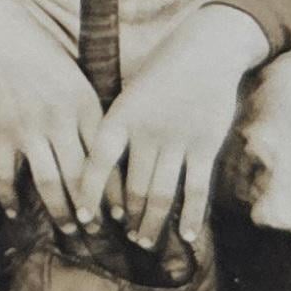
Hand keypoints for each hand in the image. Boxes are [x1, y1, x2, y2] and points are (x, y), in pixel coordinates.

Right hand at [0, 0, 101, 223]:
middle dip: (90, 211)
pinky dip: (8, 196)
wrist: (0, 36)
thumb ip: (93, 116)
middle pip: (79, 177)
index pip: (105, 159)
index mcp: (85, 105)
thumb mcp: (79, 81)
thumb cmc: (45, 59)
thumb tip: (113, 158)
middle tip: (98, 233)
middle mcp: (59, 119)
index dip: (114, 191)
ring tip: (69, 230)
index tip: (122, 215)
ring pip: (48, 181)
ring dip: (60, 211)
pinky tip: (14, 212)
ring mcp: (27, 127)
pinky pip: (4, 173)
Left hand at [76, 3, 260, 255]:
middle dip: (128, 219)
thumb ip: (117, 131)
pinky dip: (192, 216)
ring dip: (153, 223)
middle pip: (133, 188)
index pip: (98, 163)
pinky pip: (197, 189)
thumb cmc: (161, 74)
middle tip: (126, 238)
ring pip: (162, 194)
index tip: (85, 219)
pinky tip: (187, 237)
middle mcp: (147, 131)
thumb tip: (98, 174)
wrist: (206, 49)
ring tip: (145, 242)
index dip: (90, 193)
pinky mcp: (206, 144)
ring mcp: (178, 139)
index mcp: (121, 116)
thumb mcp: (129, 95)